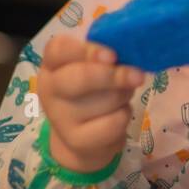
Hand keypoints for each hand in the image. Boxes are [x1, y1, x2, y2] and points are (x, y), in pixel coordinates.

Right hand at [39, 35, 145, 171]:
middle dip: (115, 75)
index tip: (113, 55)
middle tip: (137, 76)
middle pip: (81, 77)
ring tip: (121, 97)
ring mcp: (60, 117)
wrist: (81, 140)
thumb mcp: (92, 69)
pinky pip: (114, 122)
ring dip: (124, 95)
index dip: (88, 50)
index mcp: (52, 65)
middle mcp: (50, 89)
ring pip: (107, 99)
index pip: (58, 49)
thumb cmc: (91, 93)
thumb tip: (129, 47)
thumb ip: (104, 56)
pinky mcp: (76, 140)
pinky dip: (125, 115)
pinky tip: (118, 115)